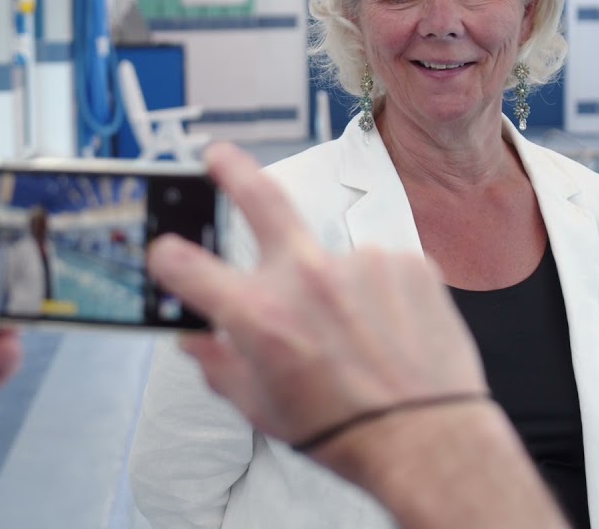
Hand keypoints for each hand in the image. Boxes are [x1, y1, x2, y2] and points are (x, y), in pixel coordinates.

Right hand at [147, 143, 486, 465]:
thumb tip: (194, 339)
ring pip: (332, 265)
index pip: (186, 265)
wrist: (431, 442)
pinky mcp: (407, 261)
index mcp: (258, 314)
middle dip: (232, 170)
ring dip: (336, 292)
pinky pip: (379, 271)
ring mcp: (359, 263)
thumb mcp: (261, 408)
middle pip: (260, 197)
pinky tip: (390, 334)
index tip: (166, 254)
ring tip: (360, 343)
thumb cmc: (344, 434)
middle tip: (218, 156)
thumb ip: (219, 365)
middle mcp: (305, 277)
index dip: (167, 258)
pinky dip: (378, 297)